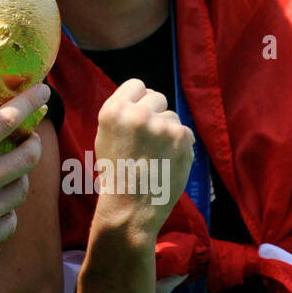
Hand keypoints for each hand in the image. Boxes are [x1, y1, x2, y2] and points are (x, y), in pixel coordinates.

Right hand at [0, 82, 50, 272]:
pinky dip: (7, 210)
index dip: (29, 101)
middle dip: (33, 142)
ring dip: (19, 176)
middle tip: (28, 138)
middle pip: (28, 155)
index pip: (6, 119)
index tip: (44, 90)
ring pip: (23, 187)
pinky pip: (12, 219)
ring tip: (9, 172)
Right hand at [90, 78, 193, 241]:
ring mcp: (161, 125)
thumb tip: (143, 100)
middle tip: (150, 137)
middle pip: (157, 97)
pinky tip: (168, 161)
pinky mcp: (181, 138)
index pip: (136, 85)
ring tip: (157, 155)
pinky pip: (186, 133)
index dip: (139, 99)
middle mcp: (137, 114)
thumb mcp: (105, 136)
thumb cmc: (117, 174)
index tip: (141, 112)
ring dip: (168, 131)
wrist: (130, 207)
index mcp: (113, 110)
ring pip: (172, 117)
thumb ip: (122, 114)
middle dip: (156, 113)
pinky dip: (180, 146)